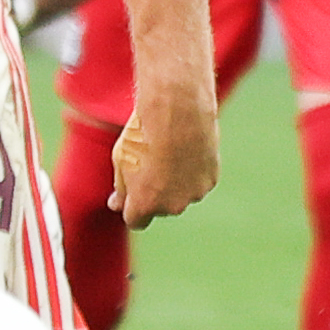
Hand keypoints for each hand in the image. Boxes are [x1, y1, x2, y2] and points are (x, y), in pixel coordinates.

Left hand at [110, 81, 219, 227]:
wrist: (177, 109)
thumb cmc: (143, 132)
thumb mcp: (120, 160)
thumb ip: (121, 188)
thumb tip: (118, 204)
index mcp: (144, 205)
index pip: (136, 221)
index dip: (133, 205)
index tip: (133, 189)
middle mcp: (171, 206)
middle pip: (161, 207)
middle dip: (156, 192)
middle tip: (153, 162)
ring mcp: (194, 194)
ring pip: (182, 194)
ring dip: (177, 182)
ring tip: (172, 151)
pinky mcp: (211, 180)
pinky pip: (199, 181)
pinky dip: (194, 171)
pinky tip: (187, 148)